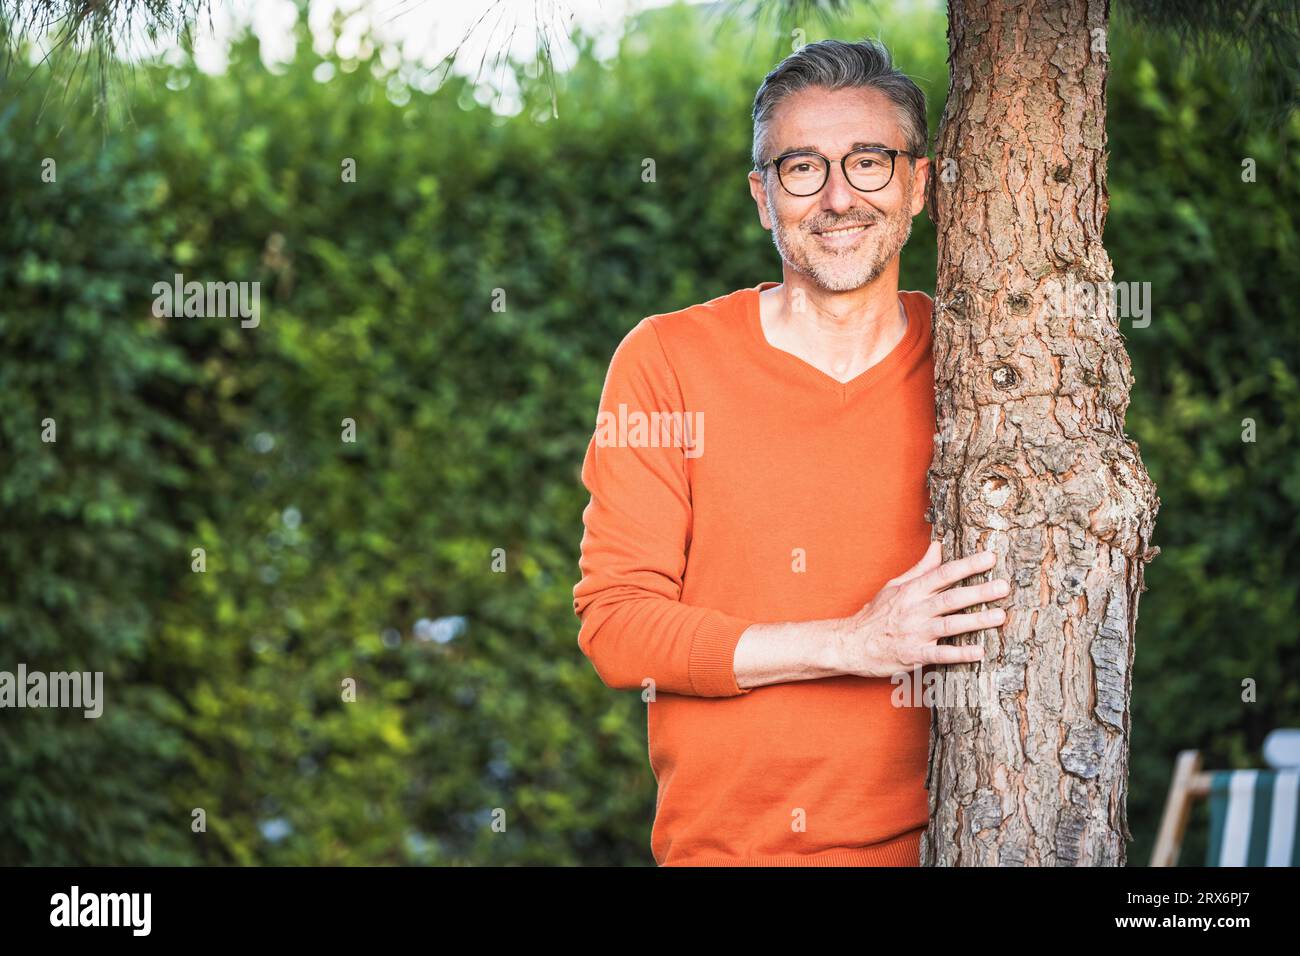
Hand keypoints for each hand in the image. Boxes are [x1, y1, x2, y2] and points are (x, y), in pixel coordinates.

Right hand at [835, 541, 1007, 678]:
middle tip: (1004, 586)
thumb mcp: (895, 586)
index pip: (943, 573)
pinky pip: (940, 654)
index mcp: (912, 590)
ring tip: (1000, 616)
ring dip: (976, 620)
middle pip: (951, 598)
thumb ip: (920, 568)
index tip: (990, 558)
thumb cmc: (876, 615)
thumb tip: (939, 546)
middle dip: (979, 591)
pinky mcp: (914, 655)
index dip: (968, 565)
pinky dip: (959, 653)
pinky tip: (979, 652)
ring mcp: (915, 632)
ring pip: (950, 624)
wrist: (852, 644)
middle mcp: (915, 609)